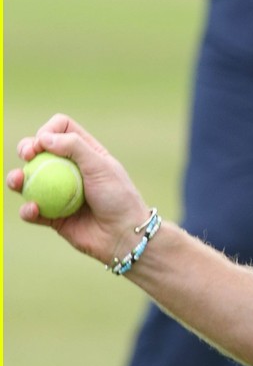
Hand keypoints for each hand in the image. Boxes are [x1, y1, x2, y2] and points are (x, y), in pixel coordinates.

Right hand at [7, 113, 149, 266]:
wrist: (124, 235)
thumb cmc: (118, 198)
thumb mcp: (101, 166)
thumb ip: (74, 147)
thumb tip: (43, 137)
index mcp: (85, 153)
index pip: (60, 129)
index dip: (48, 130)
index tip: (43, 142)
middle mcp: (69, 170)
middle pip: (39, 151)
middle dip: (26, 148)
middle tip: (26, 155)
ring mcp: (59, 193)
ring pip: (28, 181)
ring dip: (16, 179)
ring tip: (16, 181)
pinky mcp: (53, 217)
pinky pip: (32, 211)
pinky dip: (27, 210)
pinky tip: (33, 209)